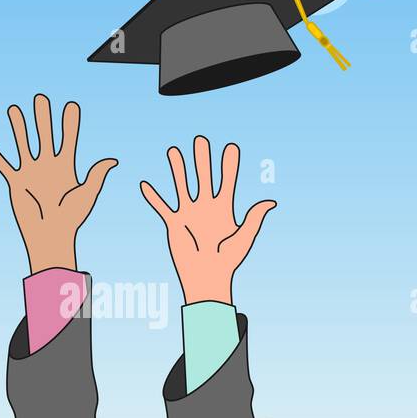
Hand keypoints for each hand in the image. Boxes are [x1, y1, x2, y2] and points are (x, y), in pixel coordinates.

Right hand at [0, 94, 116, 273]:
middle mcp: (47, 166)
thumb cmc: (71, 218)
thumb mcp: (87, 195)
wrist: (50, 236)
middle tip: (40, 98)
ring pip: (23, 144)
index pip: (68, 140)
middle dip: (43, 117)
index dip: (70, 123)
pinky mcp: (16, 182)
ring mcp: (30, 172)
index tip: (71, 105)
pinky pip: (3, 165)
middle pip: (44, 135)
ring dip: (19, 127)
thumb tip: (112, 160)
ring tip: (14, 109)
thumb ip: (96, 175)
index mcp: (66, 167)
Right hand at [140, 137, 275, 304]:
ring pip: (182, 185)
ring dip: (178, 168)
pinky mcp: (173, 223)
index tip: (231, 147)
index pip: (227, 181)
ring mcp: (188, 214)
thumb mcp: (244, 238)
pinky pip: (161, 207)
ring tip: (174, 150)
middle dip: (202, 159)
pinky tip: (145, 184)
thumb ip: (254, 218)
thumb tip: (270, 201)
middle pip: (203, 177)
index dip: (229, 165)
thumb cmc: (228, 260)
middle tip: (201, 140)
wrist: (207, 277)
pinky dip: (153, 196)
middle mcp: (205, 207)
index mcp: (224, 209)